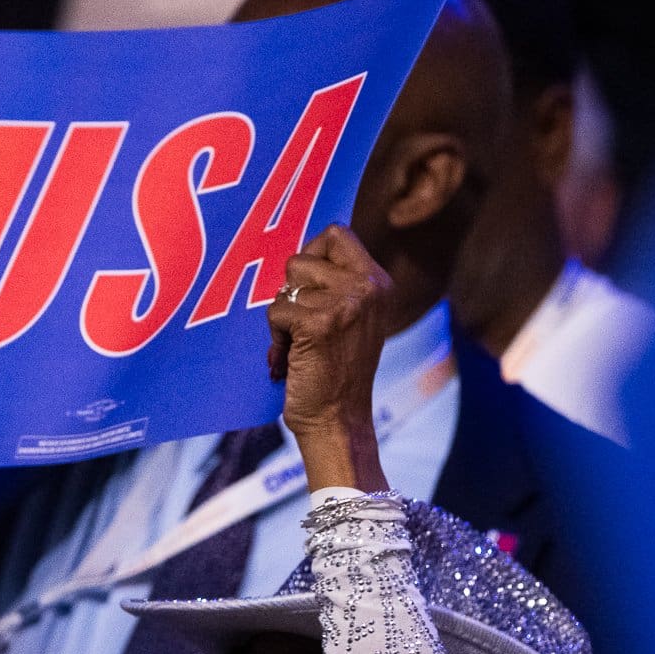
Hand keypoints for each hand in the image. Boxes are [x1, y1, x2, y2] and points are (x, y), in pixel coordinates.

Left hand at [266, 225, 390, 492]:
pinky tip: (291, 360)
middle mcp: (368, 286)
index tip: (307, 288)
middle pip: (302, 256)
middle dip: (291, 292)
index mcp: (378, 282)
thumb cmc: (337, 373)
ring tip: (298, 346)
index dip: (312, 253)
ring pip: (286, 284)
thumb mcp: (352, 318)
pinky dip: (276, 339)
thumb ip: (337, 284)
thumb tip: (298, 253)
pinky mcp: (318, 322)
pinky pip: (276, 311)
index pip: (337, 232)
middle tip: (304, 327)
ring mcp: (345, 302)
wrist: (338, 421)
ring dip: (282, 316)